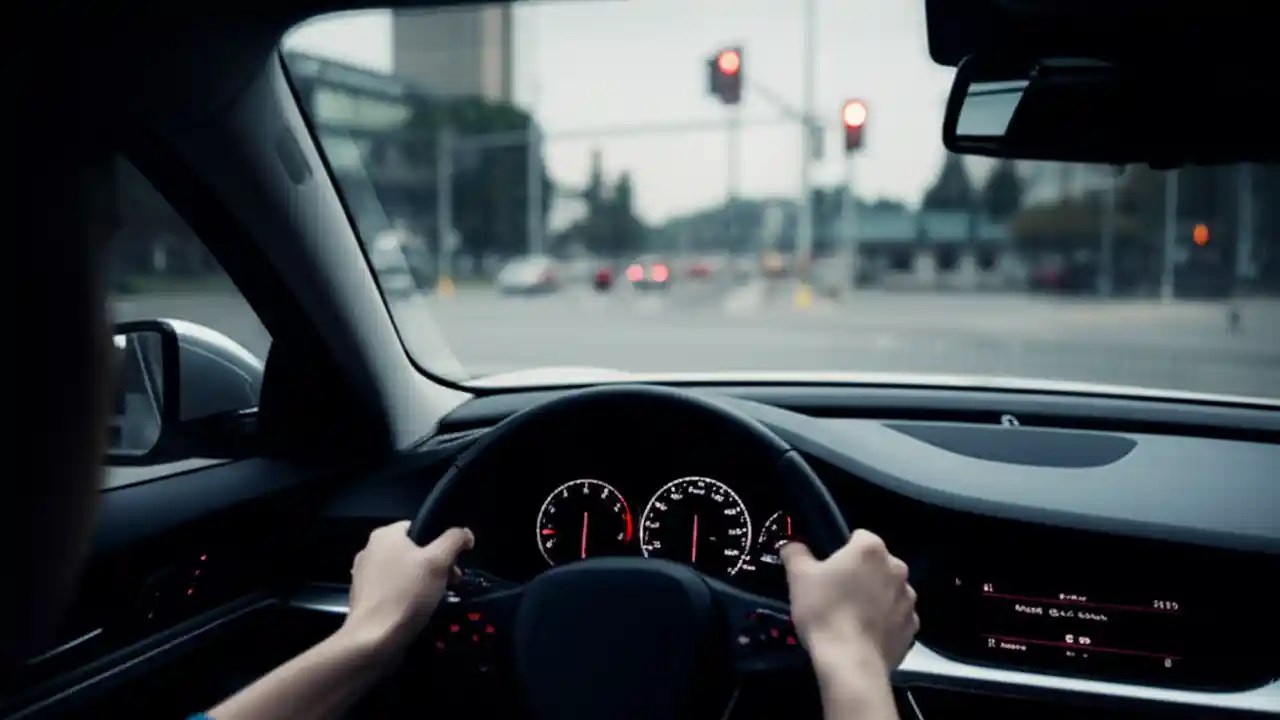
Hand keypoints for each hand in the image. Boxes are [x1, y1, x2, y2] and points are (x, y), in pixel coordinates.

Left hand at [341, 521, 473, 655]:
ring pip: (402, 572)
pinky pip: (391, 590)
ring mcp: (363, 576)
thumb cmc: (407, 594)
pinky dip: (405, 596)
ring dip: (421, 582)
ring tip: (434, 599)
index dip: (440, 543)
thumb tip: (465, 534)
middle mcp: (369, 550)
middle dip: (434, 566)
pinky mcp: (363, 598)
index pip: (419, 528)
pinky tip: (415, 611)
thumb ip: (454, 541)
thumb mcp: (438, 562)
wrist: (374, 639)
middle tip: (449, 583)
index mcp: (384, 535)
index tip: (452, 564)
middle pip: (412, 551)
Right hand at [781, 530, 917, 675]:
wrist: (850, 662)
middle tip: (837, 594)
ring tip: (852, 617)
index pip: (858, 536)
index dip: (841, 551)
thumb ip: (795, 553)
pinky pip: (896, 617)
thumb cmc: (824, 611)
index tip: (828, 570)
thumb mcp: (798, 577)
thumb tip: (793, 545)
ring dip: (875, 597)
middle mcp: (897, 568)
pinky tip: (865, 634)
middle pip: (876, 564)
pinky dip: (884, 621)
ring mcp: (908, 599)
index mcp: (871, 549)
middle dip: (861, 574)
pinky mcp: (912, 627)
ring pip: (888, 590)